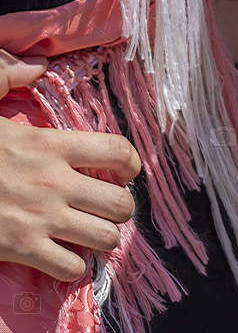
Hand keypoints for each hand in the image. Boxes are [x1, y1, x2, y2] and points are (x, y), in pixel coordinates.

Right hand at [0, 49, 140, 279]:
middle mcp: (53, 182)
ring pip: (106, 238)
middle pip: (121, 204)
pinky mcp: (22, 248)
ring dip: (102, 238)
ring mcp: (40, 218)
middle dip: (120, 208)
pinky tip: (60, 255)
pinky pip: (72, 268)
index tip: (123, 171)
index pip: (117, 151)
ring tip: (87, 233)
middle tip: (104, 208)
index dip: (130, 164)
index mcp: (48, 144)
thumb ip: (8, 75)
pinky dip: (72, 266)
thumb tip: (40, 64)